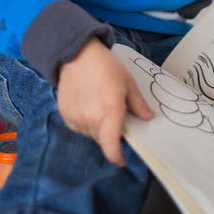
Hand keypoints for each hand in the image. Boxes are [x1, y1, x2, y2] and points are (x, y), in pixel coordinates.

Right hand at [57, 38, 153, 165]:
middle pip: (102, 138)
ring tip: (97, 104)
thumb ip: (138, 104)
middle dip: (109, 132)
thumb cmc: (106, 67)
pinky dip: (84, 121)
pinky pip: (77, 127)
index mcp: (109, 112)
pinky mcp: (64, 114)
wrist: (76, 54)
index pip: (110, 146)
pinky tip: (85, 103)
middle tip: (112, 113)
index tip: (121, 159)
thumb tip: (149, 118)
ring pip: (89, 133)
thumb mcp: (128, 83)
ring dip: (96, 127)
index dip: (116, 157)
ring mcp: (75, 118)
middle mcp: (91, 119)